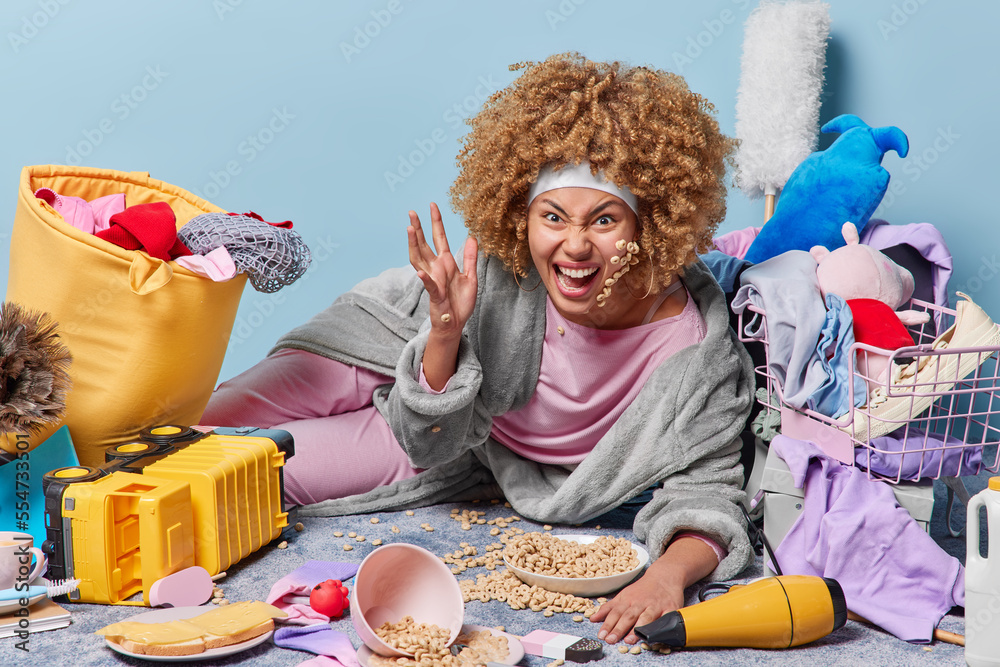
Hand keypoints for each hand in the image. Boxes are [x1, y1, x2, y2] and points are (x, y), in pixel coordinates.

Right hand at [407, 202, 477, 338]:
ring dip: (414, 245)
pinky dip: (424, 278)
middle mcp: (436, 269)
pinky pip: (429, 285)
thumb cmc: (460, 302)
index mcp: (446, 263)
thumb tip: (472, 237)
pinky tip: (420, 272)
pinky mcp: (434, 295)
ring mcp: (433, 280)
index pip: (439, 238)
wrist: (455, 323)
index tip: (432, 205)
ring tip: (410, 230)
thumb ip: (470, 258)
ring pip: (419, 260)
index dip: (436, 222)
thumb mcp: (470, 277)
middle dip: (419, 228)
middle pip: (424, 245)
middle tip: (412, 212)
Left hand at [589, 571, 683, 644]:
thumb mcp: (623, 595)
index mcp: (628, 600)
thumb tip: (593, 619)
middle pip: (628, 616)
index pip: (615, 613)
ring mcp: (655, 606)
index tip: (601, 635)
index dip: (608, 624)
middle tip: (611, 640)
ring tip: (629, 640)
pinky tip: (654, 634)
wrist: (664, 576)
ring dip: (637, 629)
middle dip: (619, 629)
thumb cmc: (642, 589)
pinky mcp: (670, 609)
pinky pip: (665, 619)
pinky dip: (660, 626)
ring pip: (645, 618)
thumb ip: (609, 608)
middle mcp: (640, 603)